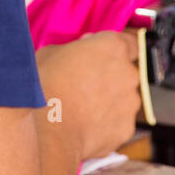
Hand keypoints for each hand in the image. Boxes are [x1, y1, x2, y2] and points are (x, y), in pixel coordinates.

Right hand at [35, 31, 141, 160]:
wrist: (47, 132)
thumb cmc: (44, 88)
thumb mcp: (50, 53)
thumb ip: (75, 48)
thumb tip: (81, 50)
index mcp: (113, 48)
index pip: (130, 43)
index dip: (115, 51)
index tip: (101, 56)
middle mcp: (128, 73)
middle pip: (126, 72)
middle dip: (110, 77)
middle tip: (84, 84)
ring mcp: (130, 103)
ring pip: (123, 99)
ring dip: (108, 101)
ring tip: (82, 109)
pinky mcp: (125, 129)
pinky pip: (118, 122)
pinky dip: (106, 124)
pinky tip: (84, 126)